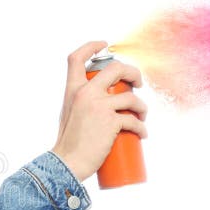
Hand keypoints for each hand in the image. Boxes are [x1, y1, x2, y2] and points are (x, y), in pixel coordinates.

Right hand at [51, 41, 147, 181]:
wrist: (67, 163)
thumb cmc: (68, 144)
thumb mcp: (68, 115)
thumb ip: (80, 104)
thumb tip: (102, 102)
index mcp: (72, 90)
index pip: (77, 58)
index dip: (92, 47)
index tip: (106, 46)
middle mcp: (85, 93)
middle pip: (115, 68)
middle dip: (132, 72)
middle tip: (138, 84)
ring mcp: (98, 106)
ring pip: (131, 96)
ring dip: (142, 106)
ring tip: (142, 116)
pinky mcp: (111, 121)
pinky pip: (133, 119)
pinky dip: (141, 127)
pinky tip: (143, 133)